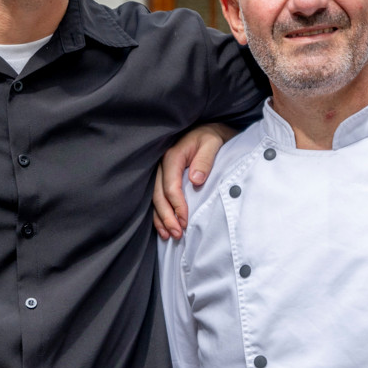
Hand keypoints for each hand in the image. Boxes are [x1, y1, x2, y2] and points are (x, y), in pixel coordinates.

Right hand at [154, 123, 236, 239]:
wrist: (207, 132)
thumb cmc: (211, 138)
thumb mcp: (212, 143)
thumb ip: (205, 160)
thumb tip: (196, 180)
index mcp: (173, 156)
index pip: (171, 186)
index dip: (177, 206)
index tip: (185, 221)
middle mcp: (162, 164)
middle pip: (159, 195)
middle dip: (167, 216)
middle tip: (177, 234)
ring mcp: (160, 172)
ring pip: (155, 199)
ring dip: (161, 219)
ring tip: (169, 235)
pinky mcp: (163, 178)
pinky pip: (157, 198)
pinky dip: (159, 214)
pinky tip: (163, 228)